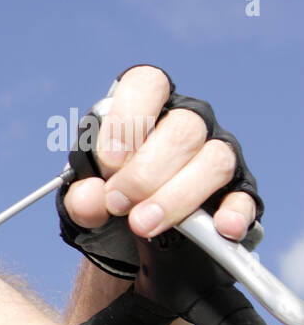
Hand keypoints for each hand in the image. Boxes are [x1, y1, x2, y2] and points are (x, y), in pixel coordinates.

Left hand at [62, 65, 257, 242]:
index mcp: (145, 108)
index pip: (147, 83)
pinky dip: (233, 212)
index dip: (128, 118)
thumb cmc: (109, 198)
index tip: (109, 160)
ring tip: (142, 225)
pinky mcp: (238, 191)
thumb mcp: (85, 199)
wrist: (131, 240)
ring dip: (176, 196)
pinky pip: (244, 197)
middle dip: (145, 172)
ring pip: (215, 160)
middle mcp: (188, 123)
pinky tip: (219, 228)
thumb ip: (80, 197)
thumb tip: (88, 197)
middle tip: (117, 204)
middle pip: (183, 128)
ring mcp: (218, 154)